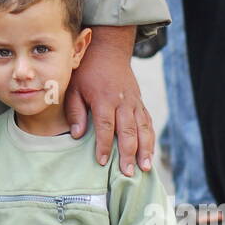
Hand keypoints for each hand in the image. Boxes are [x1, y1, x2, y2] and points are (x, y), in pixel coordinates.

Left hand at [65, 26, 153, 175]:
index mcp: (104, 99)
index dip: (105, 145)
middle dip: (129, 154)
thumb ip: (75, 112)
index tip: (103, 162)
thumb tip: (76, 136)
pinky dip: (150, 139)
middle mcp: (122, 102)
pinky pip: (148, 122)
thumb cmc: (86, 71)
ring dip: (145, 150)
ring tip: (144, 168)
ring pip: (143, 128)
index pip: (105, 127)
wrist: (108, 51)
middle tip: (128, 173)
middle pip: (128, 131)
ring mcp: (134, 102)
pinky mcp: (140, 102)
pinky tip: (150, 154)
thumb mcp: (74, 88)